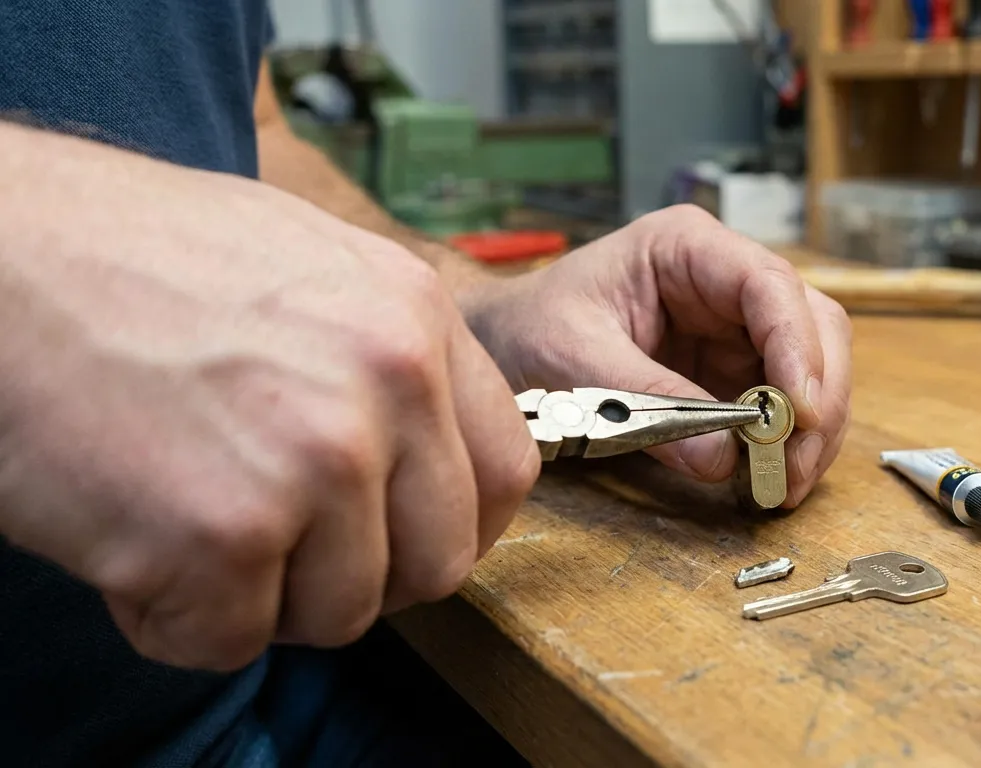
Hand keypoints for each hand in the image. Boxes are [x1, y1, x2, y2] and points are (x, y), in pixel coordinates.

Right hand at [0, 126, 539, 671]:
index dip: (454, 526)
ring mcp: (312, 461)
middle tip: (274, 545)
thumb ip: (384, 357)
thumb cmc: (124, 257)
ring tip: (184, 518)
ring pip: (339, 613)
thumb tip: (424, 454)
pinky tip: (128, 539)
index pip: (506, 473)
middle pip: (437, 562)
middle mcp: (386, 386)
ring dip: (261, 595)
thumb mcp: (305, 264)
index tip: (399, 539)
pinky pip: (228, 640)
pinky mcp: (222, 534)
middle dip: (357, 576)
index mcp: (415, 317)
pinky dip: (171, 616)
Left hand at [466, 205, 851, 507]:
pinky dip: (786, 444)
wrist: (501, 346)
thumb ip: (648, 400)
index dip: (799, 345)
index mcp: (686, 247)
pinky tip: (770, 480)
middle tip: (796, 467)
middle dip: (816, 398)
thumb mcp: (574, 358)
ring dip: (809, 430)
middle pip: (812, 325)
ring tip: (783, 486)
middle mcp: (725, 279)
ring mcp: (735, 325)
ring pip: (810, 367)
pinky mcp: (732, 370)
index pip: (770, 284)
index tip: (801, 411)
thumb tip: (726, 458)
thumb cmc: (528, 329)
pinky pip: (781, 405)